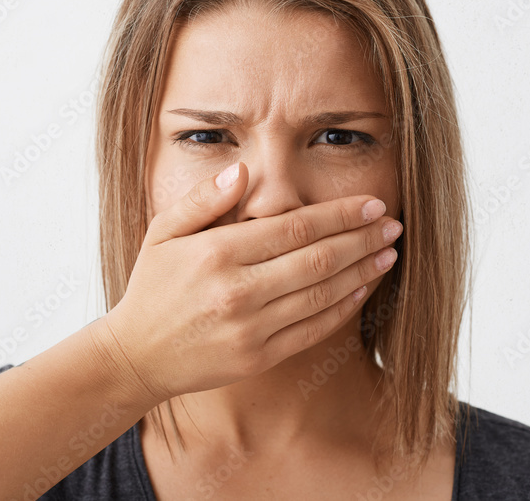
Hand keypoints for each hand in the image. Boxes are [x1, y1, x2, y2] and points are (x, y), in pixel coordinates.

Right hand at [98, 161, 401, 404]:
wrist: (137, 356)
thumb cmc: (153, 287)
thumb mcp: (163, 232)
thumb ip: (204, 199)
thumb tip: (245, 172)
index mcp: (217, 253)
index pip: (295, 227)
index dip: (340, 215)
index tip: (371, 203)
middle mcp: (238, 291)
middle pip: (318, 259)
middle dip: (362, 239)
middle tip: (392, 224)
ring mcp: (250, 328)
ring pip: (322, 294)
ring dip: (362, 271)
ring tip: (389, 253)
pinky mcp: (259, 357)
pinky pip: (312, 330)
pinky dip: (343, 309)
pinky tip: (362, 289)